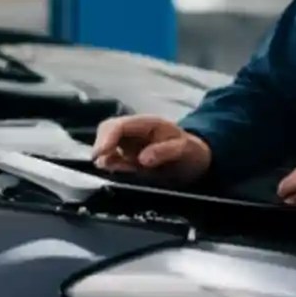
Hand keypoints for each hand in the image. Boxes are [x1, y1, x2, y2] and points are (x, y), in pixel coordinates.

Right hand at [91, 115, 211, 185]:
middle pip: (107, 130)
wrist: (195, 161)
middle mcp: (134, 131)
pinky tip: (115, 172)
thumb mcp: (184, 150)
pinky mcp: (127, 156)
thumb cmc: (191, 152)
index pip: (119, 125)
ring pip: (106, 143)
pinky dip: (108, 164)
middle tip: (100, 164)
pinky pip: (112, 157)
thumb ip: (165, 151)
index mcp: (147, 124)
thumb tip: (142, 159)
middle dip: (100, 145)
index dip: (107, 138)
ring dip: (103, 156)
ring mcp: (129, 143)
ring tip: (111, 170)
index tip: (101, 154)